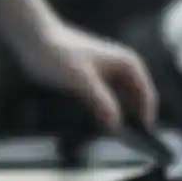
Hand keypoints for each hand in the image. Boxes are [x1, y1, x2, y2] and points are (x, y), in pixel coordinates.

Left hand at [17, 20, 155, 132]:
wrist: (34, 38)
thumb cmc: (59, 54)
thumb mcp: (82, 81)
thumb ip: (101, 102)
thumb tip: (115, 125)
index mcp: (128, 63)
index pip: (146, 94)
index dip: (146, 116)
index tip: (143, 138)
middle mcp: (123, 67)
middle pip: (136, 98)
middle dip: (134, 118)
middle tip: (130, 141)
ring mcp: (109, 72)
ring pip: (122, 99)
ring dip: (121, 115)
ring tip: (116, 135)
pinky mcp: (94, 78)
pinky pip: (108, 98)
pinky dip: (107, 111)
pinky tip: (100, 122)